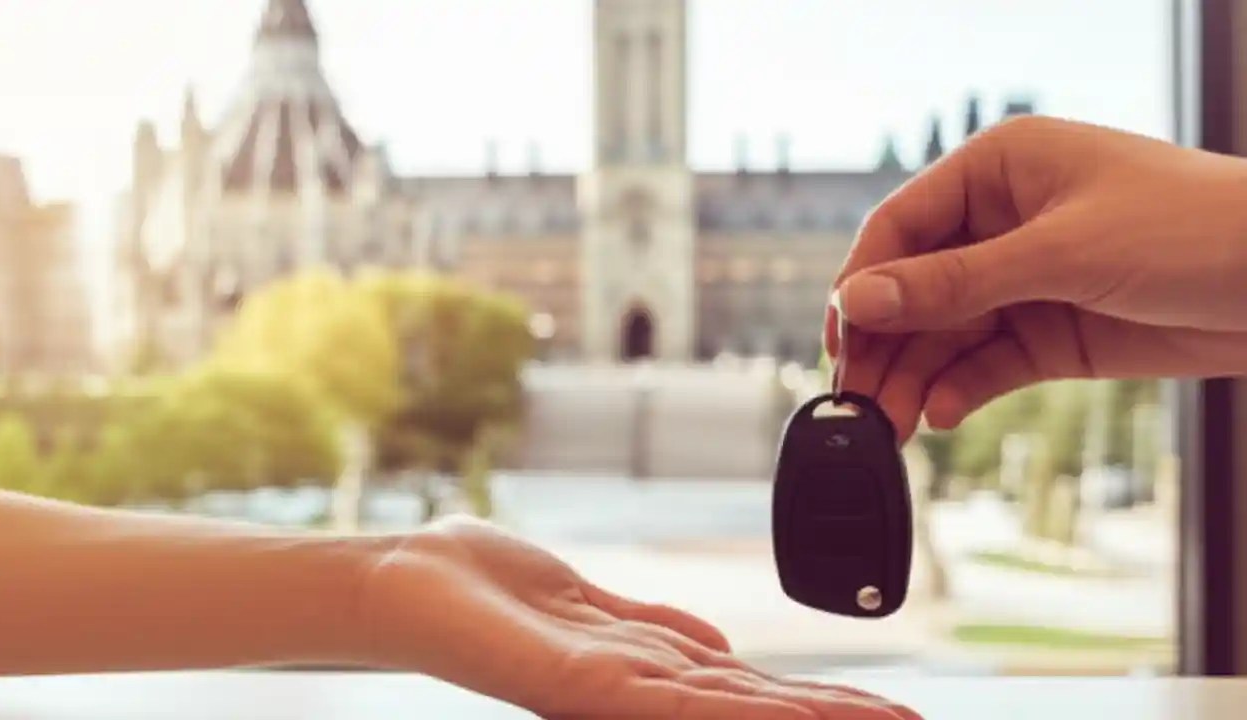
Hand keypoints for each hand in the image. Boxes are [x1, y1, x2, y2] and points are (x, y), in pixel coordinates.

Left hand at [356, 516, 919, 718]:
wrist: (402, 588)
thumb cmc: (488, 593)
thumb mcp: (595, 606)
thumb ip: (658, 628)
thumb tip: (723, 646)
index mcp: (648, 668)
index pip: (752, 691)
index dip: (825, 704)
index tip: (894, 712)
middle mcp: (640, 690)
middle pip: (756, 707)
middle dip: (839, 719)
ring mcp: (612, 690)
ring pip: (730, 710)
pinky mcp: (577, 684)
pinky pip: (670, 700)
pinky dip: (737, 712)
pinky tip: (790, 717)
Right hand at [827, 116, 1246, 439]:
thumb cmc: (1194, 230)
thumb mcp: (1061, 254)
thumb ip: (953, 283)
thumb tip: (856, 301)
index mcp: (999, 170)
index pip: (901, 227)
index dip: (862, 286)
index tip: (838, 343)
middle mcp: (1003, 221)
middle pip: (915, 289)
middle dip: (884, 347)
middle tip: (856, 405)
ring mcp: (1026, 279)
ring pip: (945, 334)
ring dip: (913, 379)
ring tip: (890, 428)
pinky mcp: (1050, 332)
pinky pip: (984, 363)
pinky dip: (960, 390)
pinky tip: (939, 415)